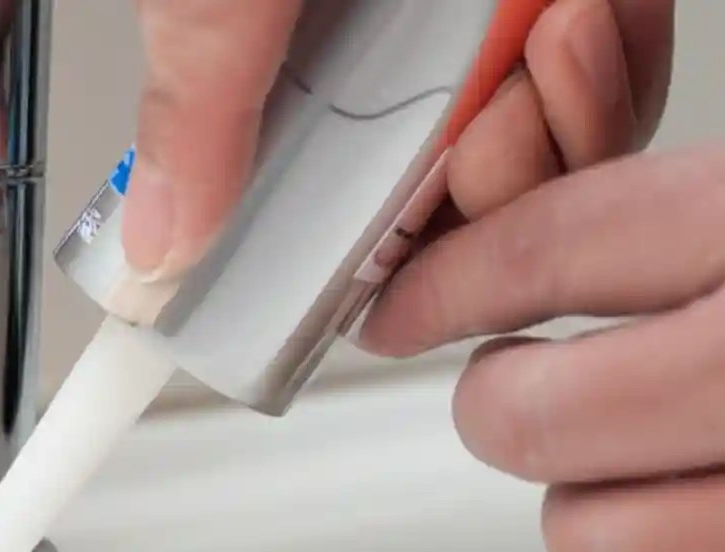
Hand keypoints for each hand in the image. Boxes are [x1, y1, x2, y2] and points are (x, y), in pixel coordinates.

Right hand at [121, 0, 673, 280]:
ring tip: (525, 49)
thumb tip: (156, 239)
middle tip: (457, 146)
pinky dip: (608, 71)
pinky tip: (570, 14)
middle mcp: (390, 47)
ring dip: (548, 132)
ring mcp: (483, 19)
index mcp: (296, 59)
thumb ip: (193, 108)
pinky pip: (616, 81)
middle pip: (446, 199)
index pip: (324, 208)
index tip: (355, 301)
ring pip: (541, 158)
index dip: (351, 262)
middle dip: (469, 199)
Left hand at [362, 145, 724, 551]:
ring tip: (647, 482)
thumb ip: (661, 245)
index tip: (394, 310)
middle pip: (532, 412)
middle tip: (524, 396)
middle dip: (503, 407)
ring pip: (587, 551)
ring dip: (594, 520)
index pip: (567, 241)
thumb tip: (499, 231)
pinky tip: (714, 547)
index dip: (451, 280)